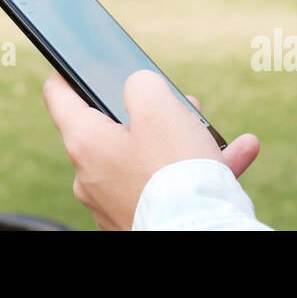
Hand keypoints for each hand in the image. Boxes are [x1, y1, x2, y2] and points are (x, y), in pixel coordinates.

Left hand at [42, 69, 259, 229]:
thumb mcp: (158, 107)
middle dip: (147, 111)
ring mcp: (114, 201)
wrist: (199, 234)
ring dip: (180, 140)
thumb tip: (139, 88)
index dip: (66, 73)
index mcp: (85, 142)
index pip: (58, 97)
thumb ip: (141, 84)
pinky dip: (196, 169)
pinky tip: (237, 152)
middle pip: (111, 128)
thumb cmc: (174, 172)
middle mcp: (91, 175)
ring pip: (146, 157)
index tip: (75, 64)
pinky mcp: (141, 218)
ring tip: (210, 132)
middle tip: (176, 103)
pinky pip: (166, 186)